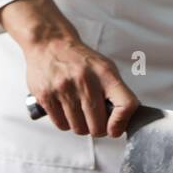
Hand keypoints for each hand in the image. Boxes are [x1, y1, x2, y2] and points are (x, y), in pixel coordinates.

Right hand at [0, 0, 138, 138]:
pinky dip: (65, 123)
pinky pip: (61, 125)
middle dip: (98, 129)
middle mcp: (85, 80)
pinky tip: (65, 110)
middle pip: (98, 126)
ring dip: (80, 126)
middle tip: (94, 120)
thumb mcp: (104, 68)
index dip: (122, 123)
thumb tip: (123, 122)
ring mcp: (64, 88)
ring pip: (79, 129)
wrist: (49, 43)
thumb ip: (116, 92)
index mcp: (105, 73)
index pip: (126, 104)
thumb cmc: (80, 60)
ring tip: (78, 112)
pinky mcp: (46, 96)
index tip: (115, 129)